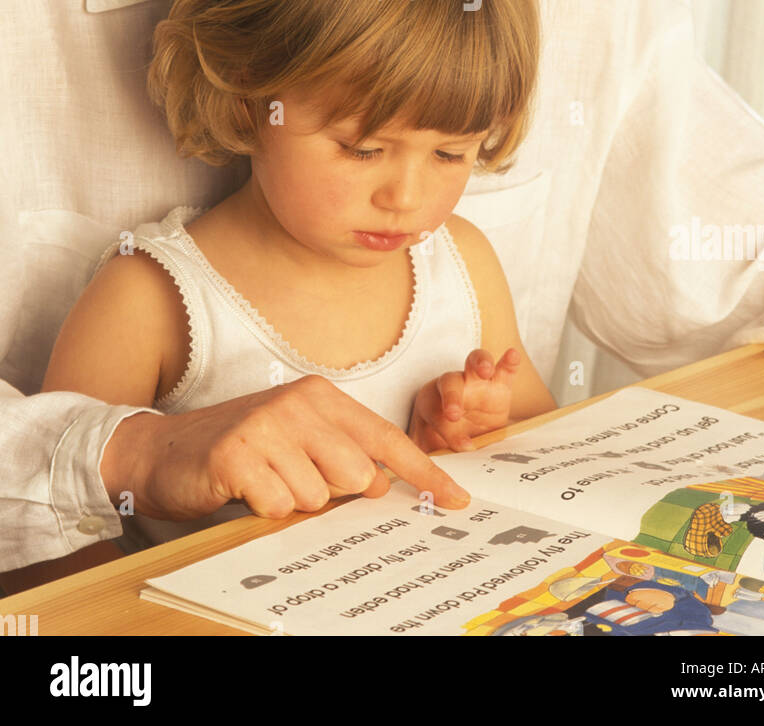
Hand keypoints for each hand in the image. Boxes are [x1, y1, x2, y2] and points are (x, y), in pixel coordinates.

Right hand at [99, 376, 470, 521]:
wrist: (164, 450)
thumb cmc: (242, 450)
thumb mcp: (297, 442)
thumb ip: (340, 455)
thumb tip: (382, 486)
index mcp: (320, 396)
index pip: (386, 438)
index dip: (425, 471)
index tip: (458, 498)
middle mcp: (298, 403)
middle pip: (357, 475)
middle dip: (333, 492)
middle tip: (296, 480)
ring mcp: (267, 426)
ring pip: (318, 496)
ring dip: (292, 502)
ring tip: (265, 481)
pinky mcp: (237, 455)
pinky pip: (277, 506)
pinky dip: (263, 508)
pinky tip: (244, 488)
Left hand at [408, 348, 520, 453]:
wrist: (466, 436)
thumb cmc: (444, 442)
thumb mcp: (435, 452)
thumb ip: (433, 458)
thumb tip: (433, 475)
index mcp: (430, 402)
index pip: (433, 411)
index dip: (444, 429)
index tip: (459, 448)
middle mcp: (452, 388)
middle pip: (449, 383)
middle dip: (452, 396)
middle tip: (454, 413)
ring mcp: (476, 383)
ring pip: (474, 364)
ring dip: (478, 364)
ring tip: (485, 370)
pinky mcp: (499, 385)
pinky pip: (503, 369)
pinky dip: (508, 362)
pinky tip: (512, 356)